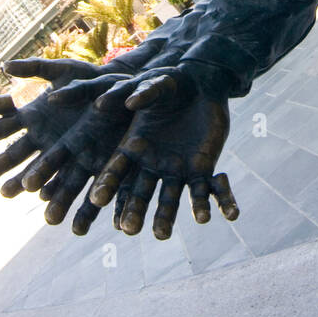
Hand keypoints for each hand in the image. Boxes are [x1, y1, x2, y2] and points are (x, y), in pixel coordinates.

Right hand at [0, 56, 136, 231]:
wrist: (123, 95)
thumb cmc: (90, 80)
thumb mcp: (63, 70)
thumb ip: (36, 68)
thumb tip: (4, 66)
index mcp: (33, 115)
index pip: (1, 116)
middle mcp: (42, 137)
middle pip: (14, 152)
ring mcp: (61, 152)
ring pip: (38, 172)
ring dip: (23, 183)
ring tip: (8, 193)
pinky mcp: (85, 162)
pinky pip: (71, 182)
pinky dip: (61, 196)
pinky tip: (49, 203)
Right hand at [51, 65, 238, 240]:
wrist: (201, 85)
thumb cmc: (173, 82)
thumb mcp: (158, 83)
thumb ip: (144, 93)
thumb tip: (130, 103)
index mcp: (134, 146)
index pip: (115, 169)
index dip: (106, 183)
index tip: (96, 199)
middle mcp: (152, 164)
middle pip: (139, 192)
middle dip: (133, 209)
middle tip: (128, 229)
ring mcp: (177, 170)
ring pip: (169, 199)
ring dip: (165, 217)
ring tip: (161, 234)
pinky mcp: (201, 169)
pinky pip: (207, 191)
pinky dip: (215, 203)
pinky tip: (221, 215)